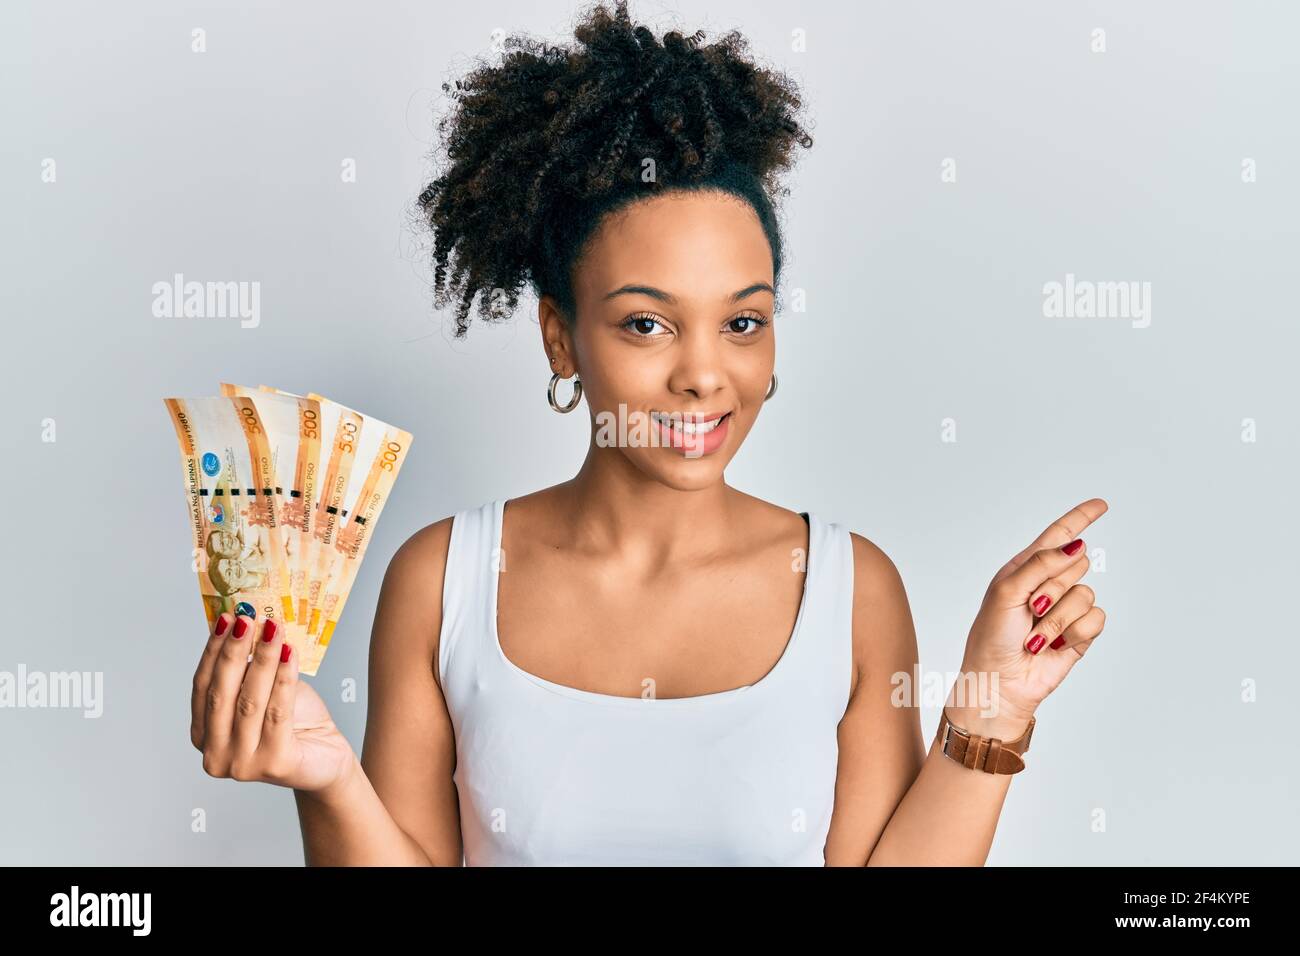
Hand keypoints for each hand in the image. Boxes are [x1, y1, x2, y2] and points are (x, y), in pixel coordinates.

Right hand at [191, 612, 356, 794]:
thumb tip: (245, 626)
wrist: (325, 759)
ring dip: (262, 659)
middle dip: (234, 651)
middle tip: (247, 618)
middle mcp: (216, 755)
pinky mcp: (275, 764)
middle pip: (221, 693)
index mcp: (204, 736)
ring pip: (250, 701)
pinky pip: (277, 712)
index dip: (212, 651)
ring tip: (273, 628)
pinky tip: (289, 653)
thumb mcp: (262, 693)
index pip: (202, 687)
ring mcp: (243, 764)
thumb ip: (247, 672)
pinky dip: (283, 679)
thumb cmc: (293, 724)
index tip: (225, 619)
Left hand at [951, 498, 1109, 728]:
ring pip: (1085, 592)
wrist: (999, 681)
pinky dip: (1074, 633)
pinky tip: (1055, 646)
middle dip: (1052, 586)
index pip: (1058, 536)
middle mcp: (1048, 585)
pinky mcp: (1081, 633)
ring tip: (1036, 635)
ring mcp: (1066, 609)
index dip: (1080, 519)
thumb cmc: (992, 637)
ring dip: (1058, 617)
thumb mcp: (1007, 591)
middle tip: (1029, 610)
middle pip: (1075, 562)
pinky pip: (1096, 618)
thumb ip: (1040, 564)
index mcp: (1025, 569)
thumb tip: (1076, 545)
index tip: (1101, 504)